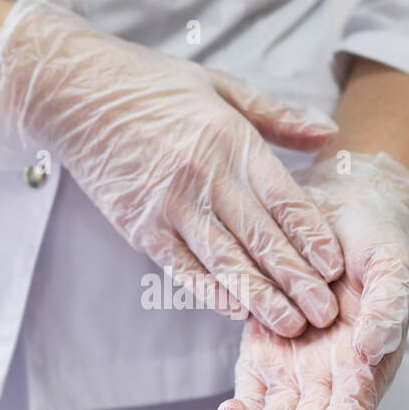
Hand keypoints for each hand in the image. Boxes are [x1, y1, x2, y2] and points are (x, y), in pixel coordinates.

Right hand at [0, 0, 344, 335]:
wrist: (72, 91)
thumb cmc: (150, 84)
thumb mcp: (219, 84)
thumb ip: (276, 115)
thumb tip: (329, 134)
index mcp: (228, 137)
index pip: (282, 196)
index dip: (312, 235)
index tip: (337, 266)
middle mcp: (201, 174)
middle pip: (259, 237)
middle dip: (296, 280)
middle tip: (326, 314)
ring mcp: (167, 203)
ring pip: (223, 259)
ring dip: (259, 296)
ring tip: (289, 325)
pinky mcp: (138, 225)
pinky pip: (180, 265)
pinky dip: (208, 289)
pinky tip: (234, 309)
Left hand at [215, 151, 408, 409]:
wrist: (341, 209)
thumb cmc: (378, 241)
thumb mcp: (394, 266)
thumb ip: (389, 306)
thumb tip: (374, 348)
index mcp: (369, 366)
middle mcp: (332, 376)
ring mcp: (296, 367)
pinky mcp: (264, 350)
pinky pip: (251, 389)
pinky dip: (241, 406)